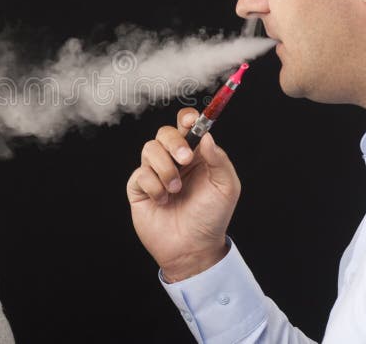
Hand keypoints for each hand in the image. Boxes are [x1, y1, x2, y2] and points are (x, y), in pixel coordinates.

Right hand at [126, 107, 240, 281]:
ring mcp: (155, 172)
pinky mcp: (139, 187)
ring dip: (165, 169)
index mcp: (196, 155)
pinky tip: (163, 201)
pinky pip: (140, 174)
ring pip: (149, 149)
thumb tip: (206, 135)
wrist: (192, 248)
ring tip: (176, 189)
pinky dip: (154, 186)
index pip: (187, 126)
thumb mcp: (226, 187)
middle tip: (185, 160)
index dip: (187, 118)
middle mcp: (174, 160)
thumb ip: (218, 158)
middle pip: (165, 133)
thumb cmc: (211, 218)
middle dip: (174, 143)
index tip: (191, 121)